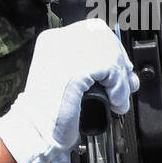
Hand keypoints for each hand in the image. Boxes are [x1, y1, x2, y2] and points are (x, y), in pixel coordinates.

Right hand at [0, 20, 137, 162]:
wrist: (34, 131)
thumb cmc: (52, 111)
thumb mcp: (70, 77)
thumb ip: (91, 67)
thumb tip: (126, 70)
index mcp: (53, 40)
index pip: (94, 31)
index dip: (112, 50)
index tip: (120, 71)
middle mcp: (58, 40)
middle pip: (105, 38)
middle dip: (120, 62)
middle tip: (126, 85)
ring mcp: (64, 54)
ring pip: (110, 55)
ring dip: (121, 81)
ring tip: (118, 99)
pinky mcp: (74, 70)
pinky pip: (110, 72)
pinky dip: (119, 90)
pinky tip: (115, 103)